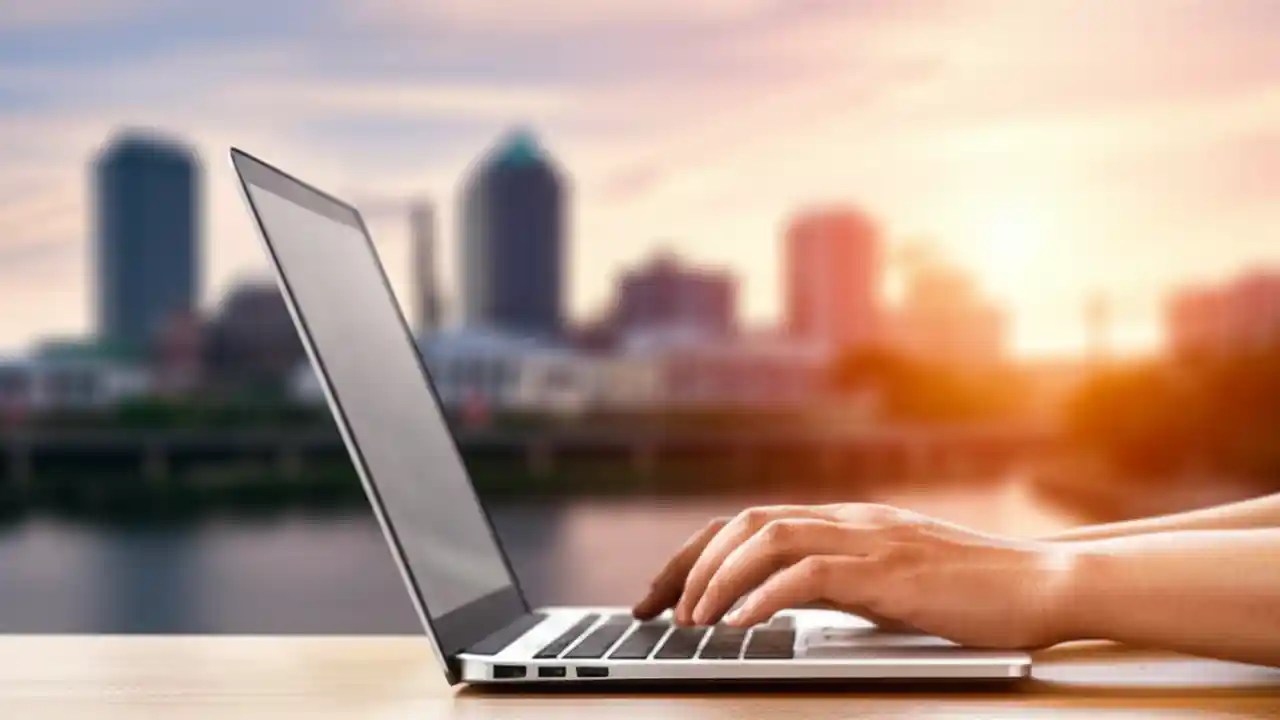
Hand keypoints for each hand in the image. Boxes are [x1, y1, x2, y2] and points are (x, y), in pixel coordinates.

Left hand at [632, 503, 1077, 649]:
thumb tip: (785, 601)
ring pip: (768, 538)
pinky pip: (810, 574)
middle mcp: (849, 521)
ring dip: (719, 579)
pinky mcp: (888, 571)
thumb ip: (843, 580)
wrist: (1044, 584)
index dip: (699, 555)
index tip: (663, 592)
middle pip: (744, 523)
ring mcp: (869, 540)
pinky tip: (742, 624)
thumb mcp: (894, 579)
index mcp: (846, 522)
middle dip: (689, 564)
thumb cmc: (976, 591)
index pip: (752, 524)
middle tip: (654, 609)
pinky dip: (765, 596)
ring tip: (692, 620)